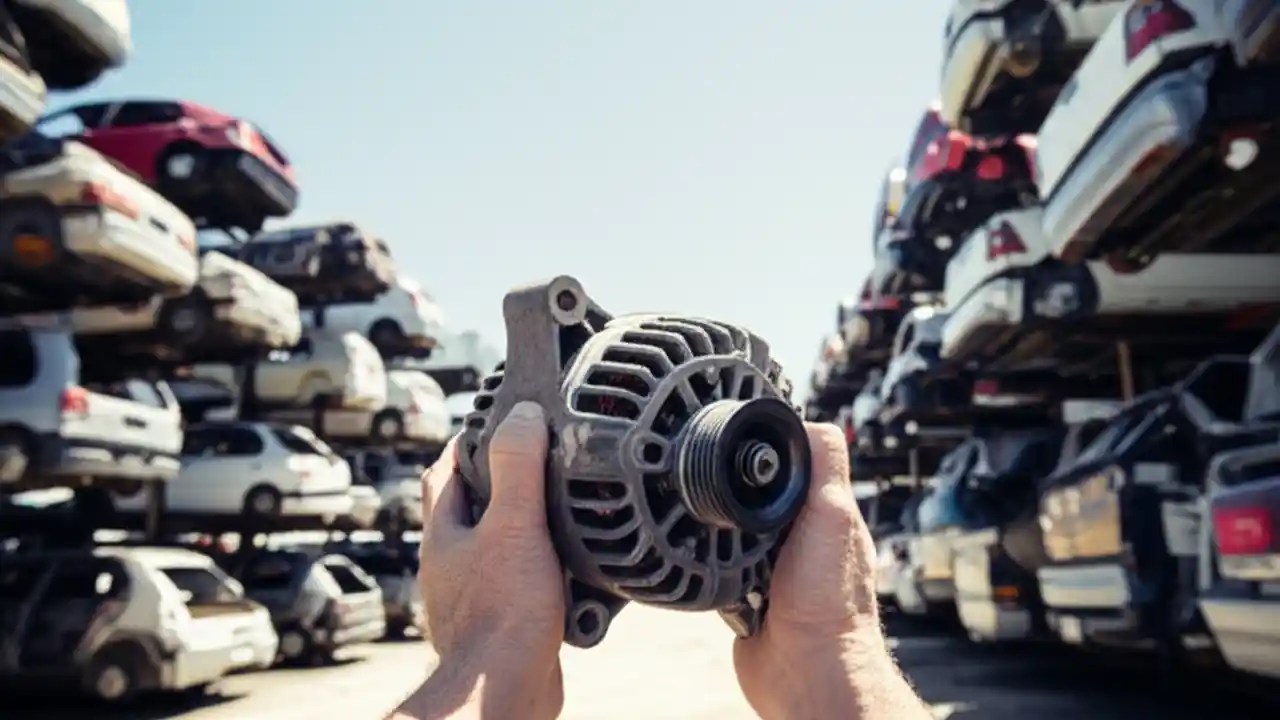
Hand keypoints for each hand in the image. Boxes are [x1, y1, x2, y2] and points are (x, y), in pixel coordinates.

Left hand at [401, 401, 563, 719]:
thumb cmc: (500, 614)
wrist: (505, 690)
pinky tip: (572, 569)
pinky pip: (520, 582)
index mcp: (445, 533)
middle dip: (500, 481)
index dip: (468, 441)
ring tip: (564, 509)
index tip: (498, 420)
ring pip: (497, 545)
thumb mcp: (514, 525)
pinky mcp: (501, 621)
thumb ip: (518, 467)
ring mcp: (474, 593)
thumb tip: (523, 414)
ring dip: (525, 526)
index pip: (445, 471)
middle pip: (470, 506)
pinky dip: (544, 568)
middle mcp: (452, 562)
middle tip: (537, 459)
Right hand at [733, 423, 929, 719]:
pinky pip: (715, 566)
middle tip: (725, 498)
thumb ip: (823, 465)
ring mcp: (771, 566)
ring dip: (720, 535)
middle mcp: (799, 537)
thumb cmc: (830, 600)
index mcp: (825, 512)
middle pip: (753, 493)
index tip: (740, 445)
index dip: (768, 453)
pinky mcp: (744, 593)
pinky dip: (710, 566)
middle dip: (737, 496)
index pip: (791, 463)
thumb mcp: (833, 514)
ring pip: (730, 529)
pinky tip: (714, 567)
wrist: (805, 669)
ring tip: (720, 537)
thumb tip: (805, 420)